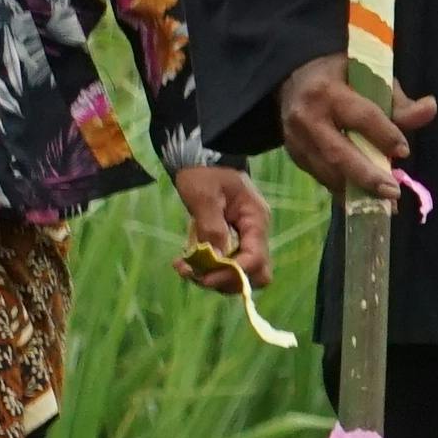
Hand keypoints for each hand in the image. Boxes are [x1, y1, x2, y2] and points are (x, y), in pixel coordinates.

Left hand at [173, 157, 273, 288]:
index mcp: (255, 220)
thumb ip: (212, 227)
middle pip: (253, 273)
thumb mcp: (206, 197)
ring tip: (183, 268)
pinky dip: (204, 268)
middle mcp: (253, 233)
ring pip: (236, 273)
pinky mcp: (228, 240)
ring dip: (211, 276)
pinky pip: (222, 264)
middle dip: (225, 280)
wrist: (200, 158)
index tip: (205, 277)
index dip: (233, 273)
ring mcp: (242, 238)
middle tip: (197, 275)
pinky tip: (182, 262)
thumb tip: (214, 258)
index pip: (255, 259)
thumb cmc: (205, 172)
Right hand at [279, 56, 432, 202]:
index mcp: (328, 91)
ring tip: (386, 204)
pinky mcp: (295, 156)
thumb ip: (398, 100)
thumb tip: (430, 109)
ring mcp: (297, 140)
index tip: (404, 151)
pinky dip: (345, 191)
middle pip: (339, 152)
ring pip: (328, 171)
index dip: (384, 135)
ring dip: (358, 191)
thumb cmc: (341, 76)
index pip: (360, 116)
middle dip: (368, 175)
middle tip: (393, 192)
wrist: (293, 79)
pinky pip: (322, 178)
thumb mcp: (369, 76)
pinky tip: (366, 202)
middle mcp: (308, 118)